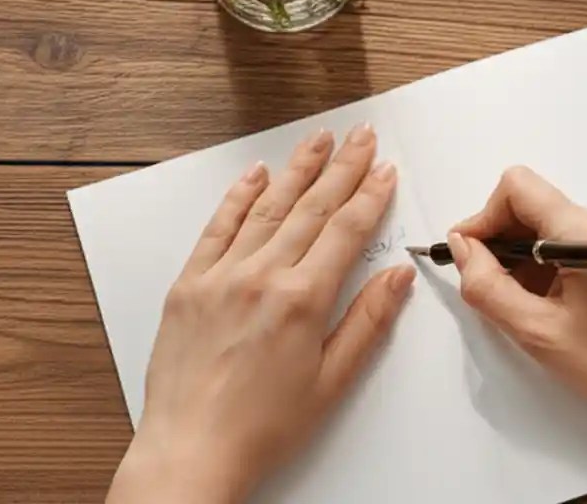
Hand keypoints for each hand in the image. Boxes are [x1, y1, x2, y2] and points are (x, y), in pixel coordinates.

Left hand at [107, 125, 414, 503]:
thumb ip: (367, 321)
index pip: (346, 230)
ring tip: (318, 140)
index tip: (384, 170)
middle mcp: (261, 277)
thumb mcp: (331, 381)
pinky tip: (255, 175)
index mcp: (302, 300)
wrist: (191, 450)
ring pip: (267, 208)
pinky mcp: (189, 284)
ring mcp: (220, 276)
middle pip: (311, 208)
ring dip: (296, 169)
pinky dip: (238, 197)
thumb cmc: (261, 427)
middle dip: (342, 168)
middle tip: (361, 137)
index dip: (370, 195)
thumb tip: (396, 276)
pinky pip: (217, 227)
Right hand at [450, 166, 586, 427]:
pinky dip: (548, 264)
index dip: (483, 218)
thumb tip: (462, 248)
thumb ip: (488, 285)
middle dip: (501, 241)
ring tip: (528, 306)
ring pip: (549, 225)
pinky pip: (571, 240)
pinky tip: (553, 305)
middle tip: (493, 290)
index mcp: (584, 230)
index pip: (516, 188)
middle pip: (531, 204)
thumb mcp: (538, 332)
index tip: (470, 259)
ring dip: (524, 257)